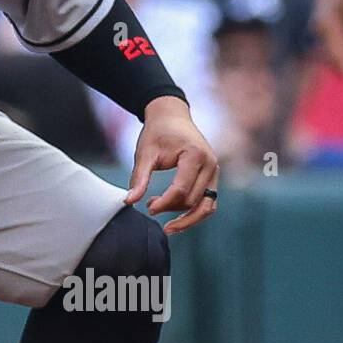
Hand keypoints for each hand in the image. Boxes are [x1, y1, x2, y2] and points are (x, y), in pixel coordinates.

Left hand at [125, 96, 218, 235]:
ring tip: (168, 227)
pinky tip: (176, 217)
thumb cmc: (157, 132)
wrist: (171, 116)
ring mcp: (215, 171)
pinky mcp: (212, 176)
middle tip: (150, 209)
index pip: (181, 190)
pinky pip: (208, 201)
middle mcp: (211, 164)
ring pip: (207, 206)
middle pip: (194, 200)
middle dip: (172, 210)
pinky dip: (195, 212)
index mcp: (195, 155)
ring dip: (188, 219)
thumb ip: (139, 178)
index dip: (164, 203)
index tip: (147, 207)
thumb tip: (128, 201)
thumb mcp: (145, 153)